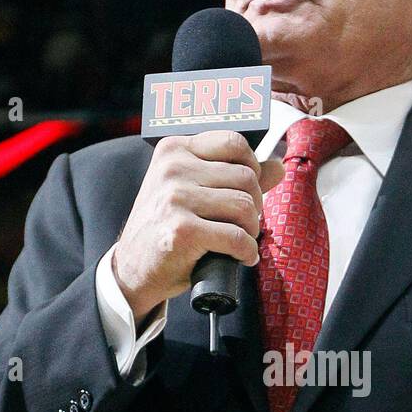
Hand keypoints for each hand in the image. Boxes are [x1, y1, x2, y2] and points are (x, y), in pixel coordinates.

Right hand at [112, 131, 284, 325]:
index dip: (253, 167)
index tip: (249, 190)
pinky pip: (236, 237)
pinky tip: (242, 257)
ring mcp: (175, 198)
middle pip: (246, 177)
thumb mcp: (193, 192)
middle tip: (244, 224)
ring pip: (244, 206)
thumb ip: (233, 176)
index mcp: (174, 149)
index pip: (234, 142)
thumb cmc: (167, 227)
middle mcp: (173, 168)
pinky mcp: (182, 230)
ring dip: (252, 230)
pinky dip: (247, 252)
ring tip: (241, 241)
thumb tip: (278, 166)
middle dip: (254, 205)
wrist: (133, 268)